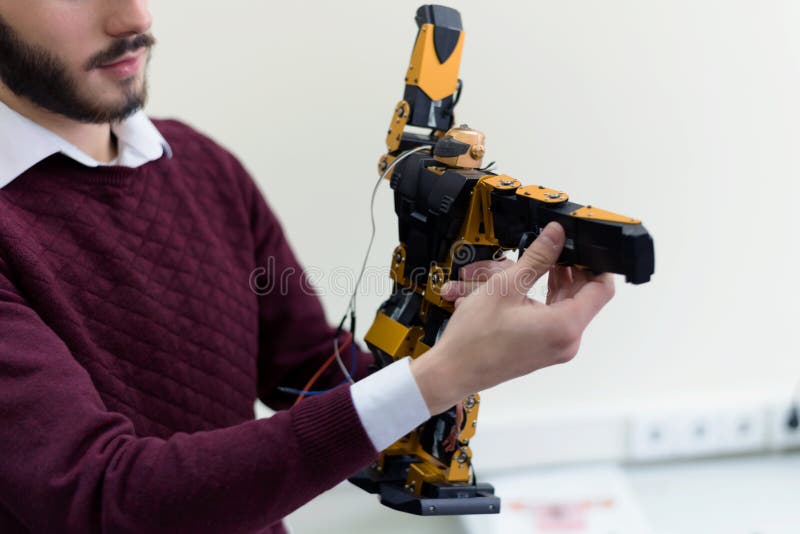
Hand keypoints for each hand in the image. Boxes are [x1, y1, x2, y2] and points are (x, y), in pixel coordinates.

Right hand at [410, 222, 614, 413]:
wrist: (453, 370)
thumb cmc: (474, 340)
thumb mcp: (505, 287)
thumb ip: (537, 257)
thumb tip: (555, 236)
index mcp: (564, 326)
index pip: (602, 289)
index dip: (597, 263)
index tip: (583, 248)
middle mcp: (566, 341)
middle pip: (585, 296)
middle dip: (573, 270)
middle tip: (557, 250)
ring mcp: (555, 348)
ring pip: (568, 307)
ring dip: (558, 283)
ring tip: (541, 263)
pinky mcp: (543, 350)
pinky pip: (555, 319)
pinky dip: (547, 299)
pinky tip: (529, 285)